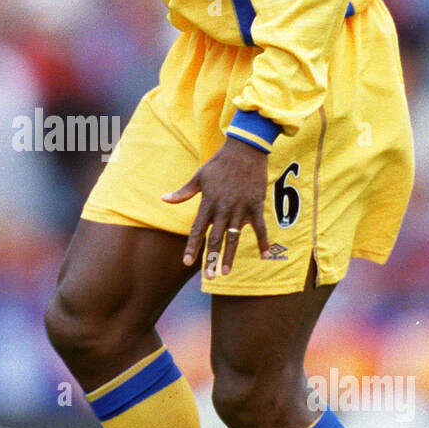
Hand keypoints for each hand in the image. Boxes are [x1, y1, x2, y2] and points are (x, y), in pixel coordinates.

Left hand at [163, 136, 270, 278]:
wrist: (244, 150)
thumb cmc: (219, 163)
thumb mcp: (199, 177)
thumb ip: (183, 193)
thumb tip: (163, 199)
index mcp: (208, 203)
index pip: (198, 230)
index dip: (192, 247)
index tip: (188, 262)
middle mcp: (223, 209)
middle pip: (215, 239)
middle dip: (211, 258)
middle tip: (209, 276)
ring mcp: (240, 209)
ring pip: (234, 238)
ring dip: (230, 256)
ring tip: (226, 272)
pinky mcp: (255, 206)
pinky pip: (260, 228)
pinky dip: (263, 242)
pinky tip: (265, 256)